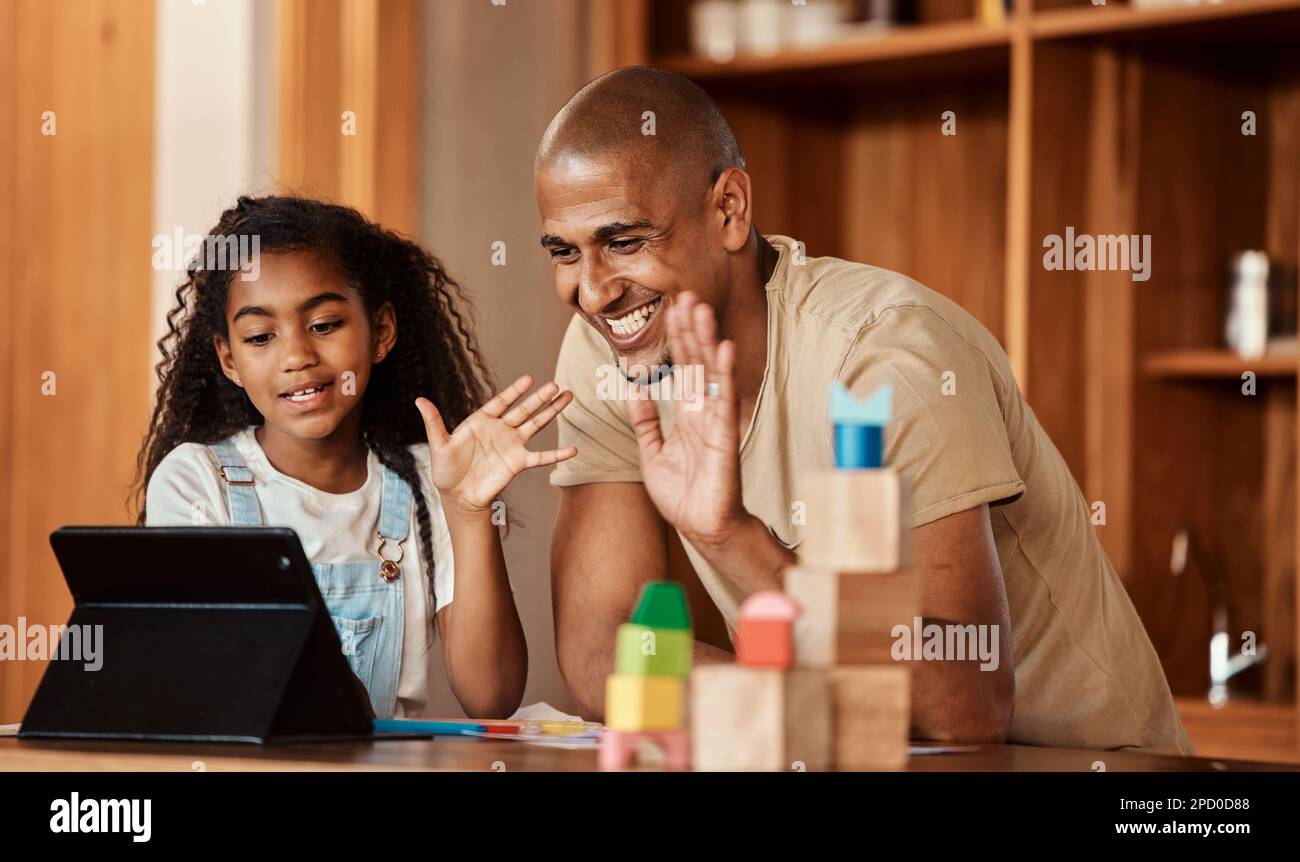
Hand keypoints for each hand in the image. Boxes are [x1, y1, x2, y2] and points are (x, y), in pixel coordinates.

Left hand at [415, 375, 576, 512]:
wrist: (458, 497)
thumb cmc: (446, 470)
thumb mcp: (438, 444)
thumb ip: (434, 421)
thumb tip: (419, 400)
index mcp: (481, 421)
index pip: (502, 401)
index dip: (515, 391)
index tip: (529, 379)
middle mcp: (500, 430)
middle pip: (524, 410)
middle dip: (540, 398)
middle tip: (556, 385)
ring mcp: (512, 446)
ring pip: (536, 425)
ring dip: (551, 413)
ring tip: (567, 398)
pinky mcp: (518, 464)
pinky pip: (541, 457)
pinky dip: (557, 454)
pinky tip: (573, 450)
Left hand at [625, 292, 746, 549]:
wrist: (701, 527)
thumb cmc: (682, 495)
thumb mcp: (652, 452)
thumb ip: (644, 421)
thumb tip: (633, 389)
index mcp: (688, 415)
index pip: (683, 369)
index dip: (677, 339)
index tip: (672, 309)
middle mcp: (704, 412)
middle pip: (697, 362)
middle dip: (691, 330)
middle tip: (686, 296)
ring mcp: (717, 422)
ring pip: (712, 373)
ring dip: (707, 340)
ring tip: (701, 309)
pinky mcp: (726, 436)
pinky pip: (725, 400)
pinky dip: (725, 374)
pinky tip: (722, 348)